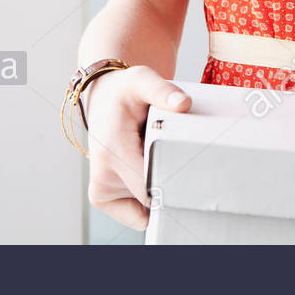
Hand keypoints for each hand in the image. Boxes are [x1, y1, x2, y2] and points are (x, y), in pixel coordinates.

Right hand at [83, 65, 191, 231]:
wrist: (103, 99)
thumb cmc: (125, 92)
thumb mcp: (142, 80)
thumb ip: (163, 91)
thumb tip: (183, 103)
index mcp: (113, 149)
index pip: (151, 186)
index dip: (175, 184)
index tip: (194, 175)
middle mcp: (103, 173)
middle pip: (150, 201)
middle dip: (172, 189)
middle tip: (185, 167)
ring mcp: (100, 188)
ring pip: (144, 209)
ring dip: (160, 192)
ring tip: (160, 162)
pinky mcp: (102, 196)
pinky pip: (136, 214)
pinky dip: (149, 201)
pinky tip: (151, 174)